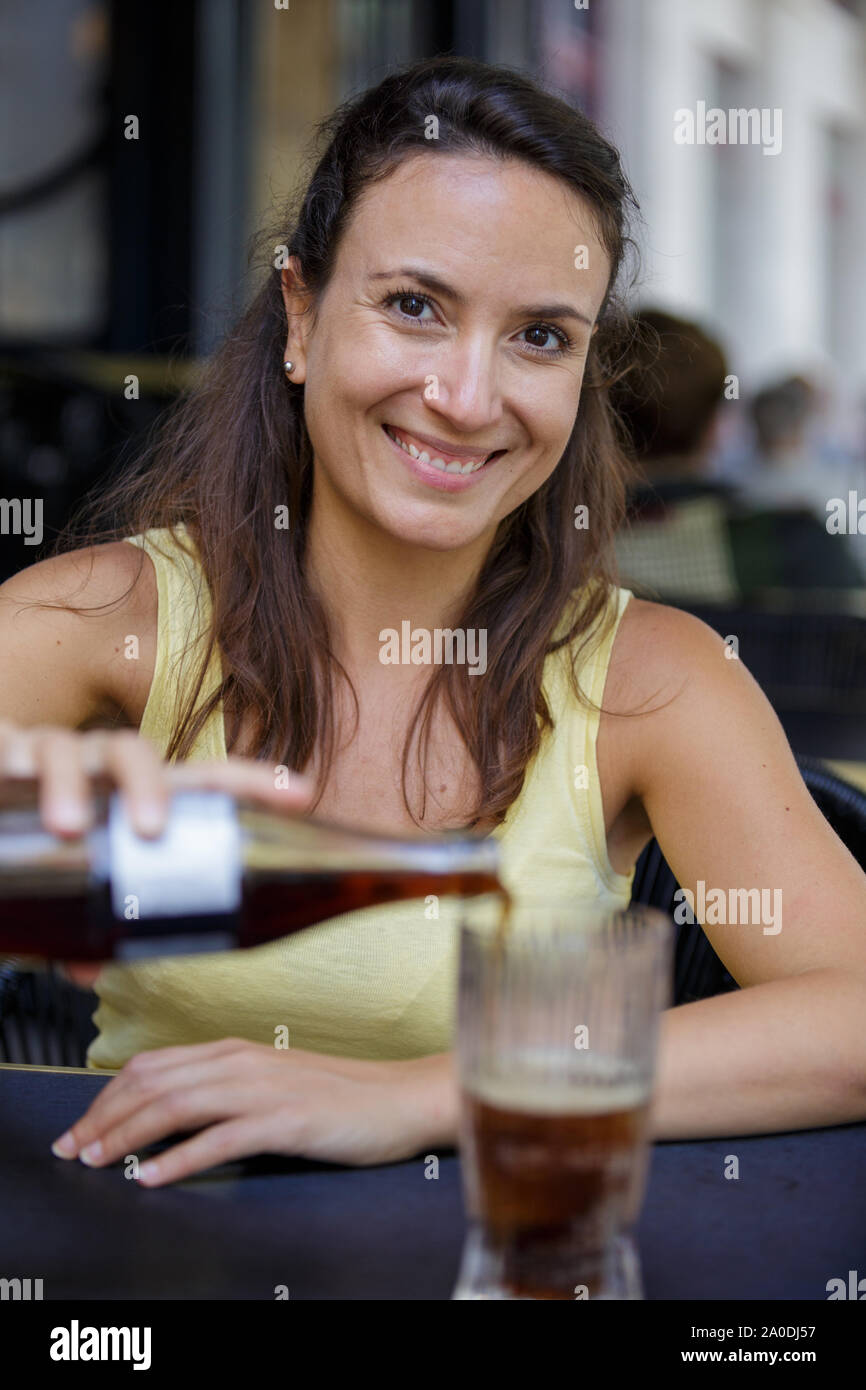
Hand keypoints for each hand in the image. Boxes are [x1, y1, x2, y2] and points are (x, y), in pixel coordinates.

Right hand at [0, 721, 313, 985]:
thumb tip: (89, 972)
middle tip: (151, 829)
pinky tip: (12, 779)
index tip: (303, 795)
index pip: (207, 780)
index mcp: (143, 792)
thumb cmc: (60, 836)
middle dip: (150, 786)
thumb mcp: (90, 879)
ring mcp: (59, 756)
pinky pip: (15, 748)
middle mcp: (104, 767)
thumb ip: (93, 927)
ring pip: (70, 749)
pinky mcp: (11, 754)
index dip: (255, 783)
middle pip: (139, 753)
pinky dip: (15, 765)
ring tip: (70, 827)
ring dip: (71, 785)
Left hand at [50, 1039, 439, 1181]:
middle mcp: (241, 1062)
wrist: (400, 1098)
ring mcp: (263, 1089)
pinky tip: (153, 1177)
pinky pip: (219, 1140)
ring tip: (99, 1161)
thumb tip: (169, 1111)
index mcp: (234, 1051)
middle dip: (103, 1117)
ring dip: (127, 1135)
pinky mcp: (284, 1121)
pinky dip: (178, 1159)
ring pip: (175, 1105)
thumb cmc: (338, 1096)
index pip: (151, 1066)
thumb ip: (223, 1088)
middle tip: (72, 1149)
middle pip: (152, 1083)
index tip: (80, 1126)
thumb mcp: (271, 1081)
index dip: (107, 1096)